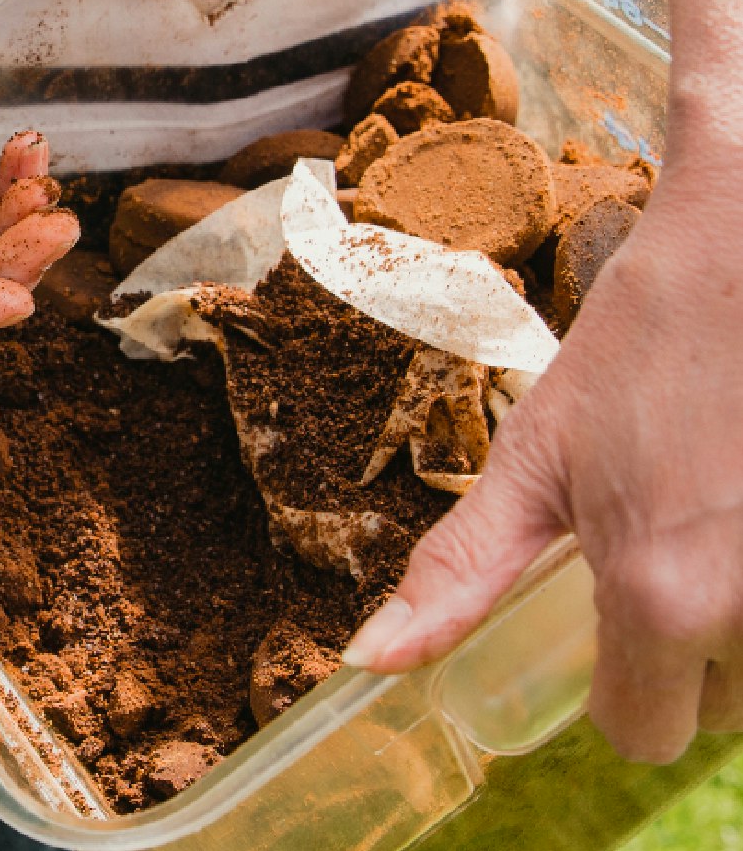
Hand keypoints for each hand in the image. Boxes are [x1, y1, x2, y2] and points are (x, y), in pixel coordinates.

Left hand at [342, 154, 742, 762]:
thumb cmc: (646, 342)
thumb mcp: (537, 456)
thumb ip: (461, 570)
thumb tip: (367, 661)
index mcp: (660, 597)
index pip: (640, 732)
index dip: (618, 685)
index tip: (613, 619)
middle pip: (716, 710)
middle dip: (691, 653)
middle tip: (676, 548)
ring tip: (724, 519)